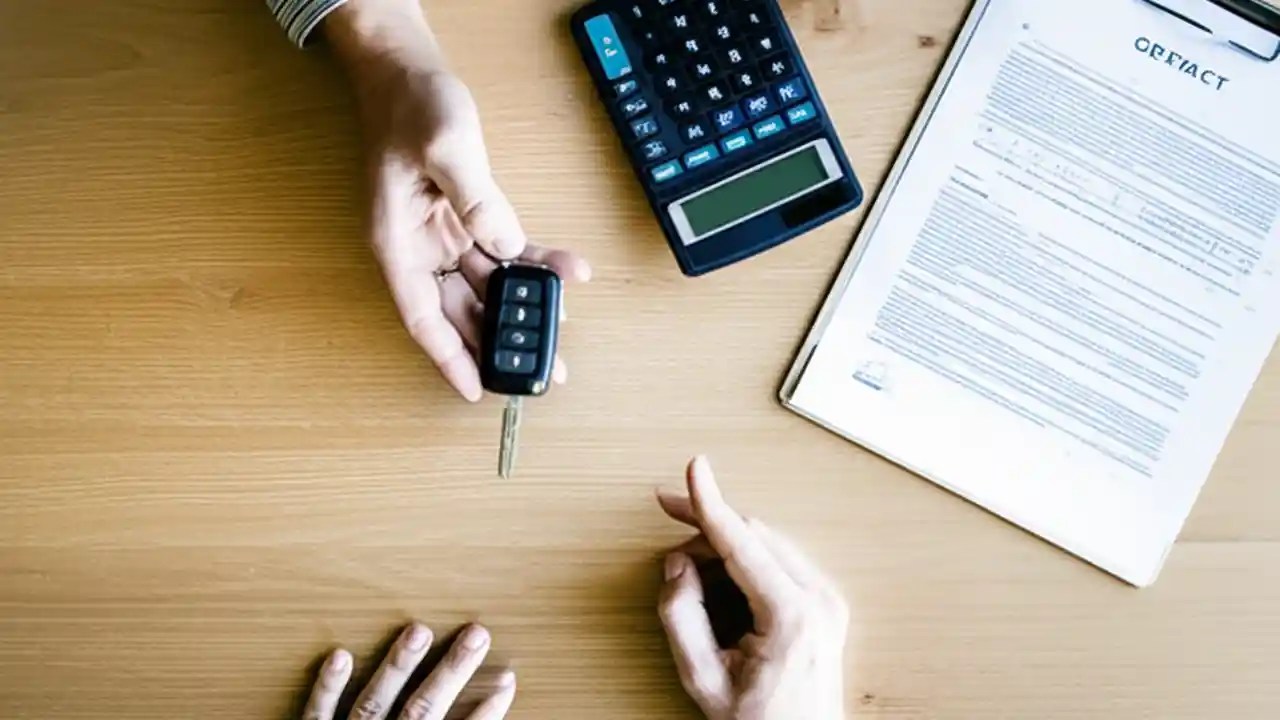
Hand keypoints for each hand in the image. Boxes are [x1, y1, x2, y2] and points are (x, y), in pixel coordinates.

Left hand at [302, 622, 514, 719]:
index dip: (487, 713)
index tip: (508, 682)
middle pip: (422, 711)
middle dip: (451, 673)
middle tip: (478, 635)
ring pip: (373, 704)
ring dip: (397, 668)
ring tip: (418, 630)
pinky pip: (316, 716)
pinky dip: (327, 689)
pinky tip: (340, 656)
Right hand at [325, 0, 590, 400]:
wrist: (407, 74)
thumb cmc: (411, 107)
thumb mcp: (444, 146)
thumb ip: (476, 197)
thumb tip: (506, 244)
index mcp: (398, 244)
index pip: (422, 317)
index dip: (447, 358)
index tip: (473, 393)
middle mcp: (420, 249)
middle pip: (461, 312)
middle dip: (499, 344)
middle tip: (541, 371)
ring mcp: (446, 237)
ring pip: (487, 288)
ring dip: (522, 311)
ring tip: (559, 336)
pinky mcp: (469, 220)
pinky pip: (506, 252)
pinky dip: (535, 265)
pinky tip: (567, 272)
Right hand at [656, 457, 849, 719]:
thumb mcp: (704, 680)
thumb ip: (681, 618)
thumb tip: (678, 566)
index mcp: (792, 616)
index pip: (742, 542)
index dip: (710, 503)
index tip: (694, 469)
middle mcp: (818, 599)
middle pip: (753, 536)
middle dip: (706, 531)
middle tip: (668, 541)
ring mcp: (827, 599)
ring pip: (764, 544)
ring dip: (724, 547)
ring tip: (691, 577)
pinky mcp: (825, 602)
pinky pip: (778, 560)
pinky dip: (744, 561)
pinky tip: (722, 581)